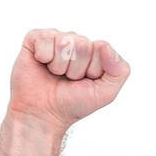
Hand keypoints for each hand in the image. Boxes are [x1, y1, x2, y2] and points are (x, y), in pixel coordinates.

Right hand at [7, 28, 129, 134]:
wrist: (42, 116)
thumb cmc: (71, 104)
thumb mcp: (105, 93)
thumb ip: (119, 71)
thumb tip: (105, 46)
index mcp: (93, 51)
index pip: (101, 48)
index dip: (92, 70)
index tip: (82, 83)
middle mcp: (75, 42)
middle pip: (83, 45)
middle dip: (75, 69)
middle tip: (66, 81)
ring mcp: (55, 39)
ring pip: (65, 43)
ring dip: (59, 66)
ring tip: (54, 75)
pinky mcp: (35, 39)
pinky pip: (45, 39)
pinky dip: (44, 57)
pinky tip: (41, 65)